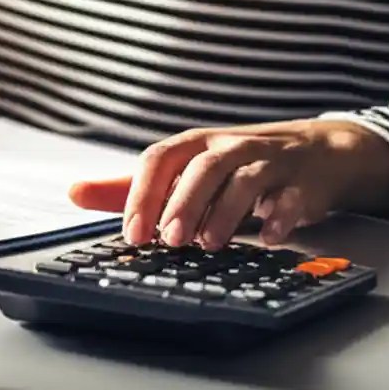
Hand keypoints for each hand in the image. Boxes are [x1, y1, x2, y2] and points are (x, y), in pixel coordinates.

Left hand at [68, 120, 388, 248]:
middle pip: (203, 167)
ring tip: (209, 243)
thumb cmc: (233, 167)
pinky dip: (282, 216)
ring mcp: (269, 160)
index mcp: (194, 146)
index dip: (143, 194)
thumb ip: (131, 188)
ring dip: (225, 211)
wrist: (314, 154)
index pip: (160, 160)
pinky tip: (269, 238)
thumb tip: (75, 193)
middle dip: (184, 203)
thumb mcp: (180, 174)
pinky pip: (294, 195)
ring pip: (245, 178)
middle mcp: (229, 147)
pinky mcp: (304, 180)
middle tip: (171, 239)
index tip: (132, 233)